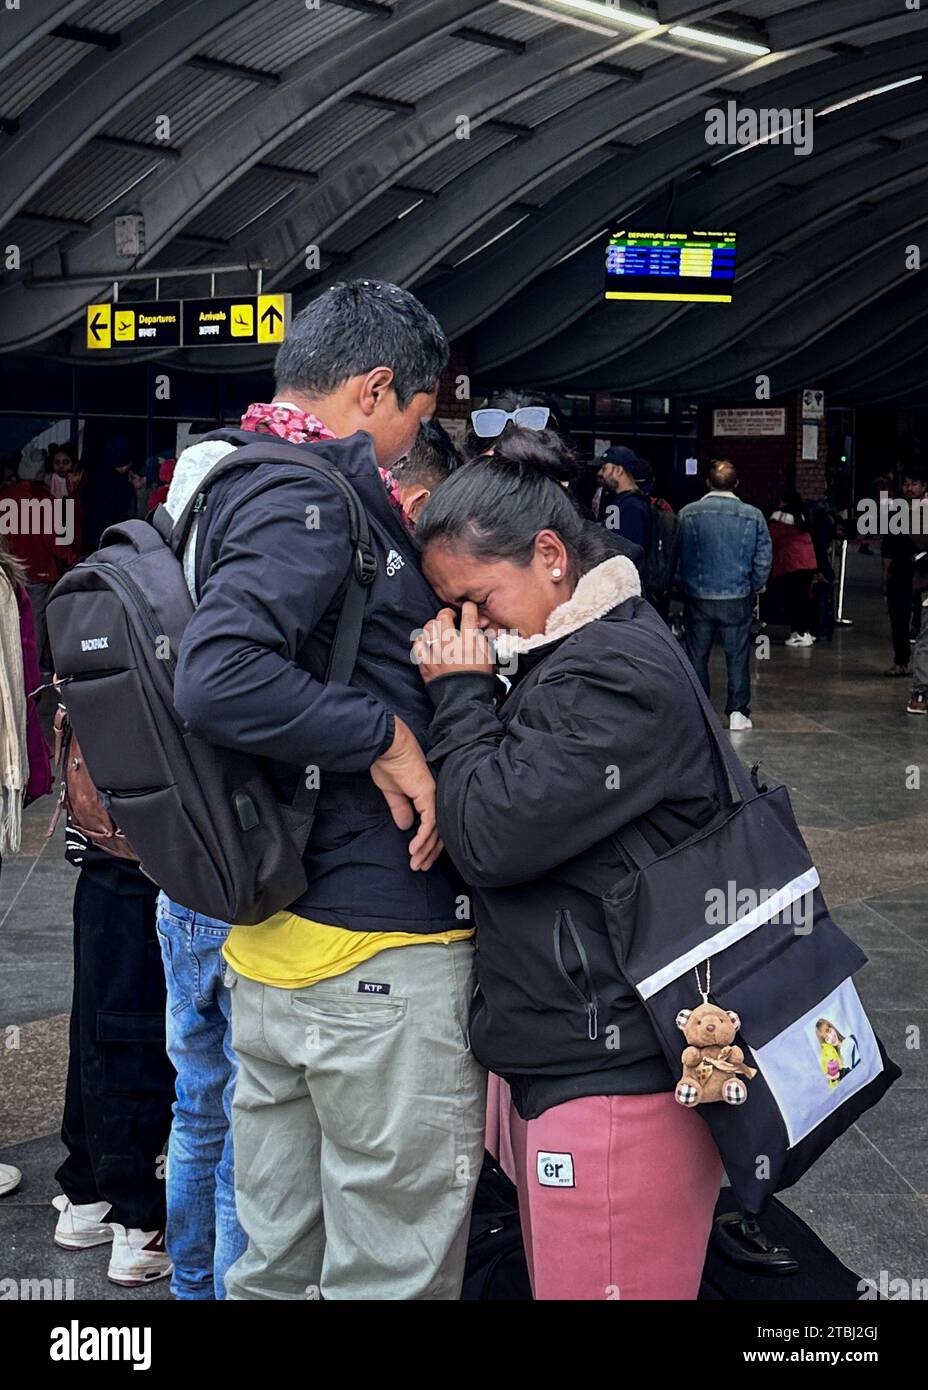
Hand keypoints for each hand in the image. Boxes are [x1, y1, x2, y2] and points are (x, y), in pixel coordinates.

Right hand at [369, 716, 442, 870]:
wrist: (386, 746)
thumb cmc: (388, 763)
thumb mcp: (392, 792)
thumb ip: (400, 808)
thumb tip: (405, 825)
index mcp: (427, 795)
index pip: (434, 824)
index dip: (427, 843)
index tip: (418, 857)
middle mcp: (434, 797)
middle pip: (439, 831)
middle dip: (430, 852)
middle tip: (421, 867)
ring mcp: (433, 796)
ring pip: (436, 830)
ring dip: (425, 850)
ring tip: (417, 864)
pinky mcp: (427, 795)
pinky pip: (429, 823)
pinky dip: (422, 839)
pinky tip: (414, 850)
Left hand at [413, 603, 494, 683]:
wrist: (464, 701)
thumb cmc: (478, 680)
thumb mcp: (488, 658)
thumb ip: (484, 639)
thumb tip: (480, 627)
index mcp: (469, 643)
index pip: (468, 614)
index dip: (468, 607)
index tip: (468, 607)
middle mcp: (451, 645)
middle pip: (443, 617)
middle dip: (447, 613)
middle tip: (450, 616)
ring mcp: (435, 654)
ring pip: (428, 628)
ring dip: (434, 625)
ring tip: (438, 629)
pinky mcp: (425, 663)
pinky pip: (417, 644)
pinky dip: (421, 640)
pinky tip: (426, 641)